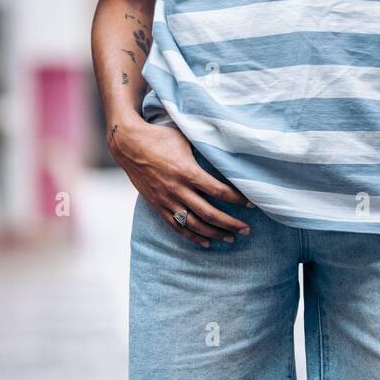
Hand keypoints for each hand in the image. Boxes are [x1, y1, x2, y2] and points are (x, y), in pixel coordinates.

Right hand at [108, 116, 252, 247]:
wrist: (128, 144)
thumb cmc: (159, 136)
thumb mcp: (185, 136)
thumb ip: (204, 144)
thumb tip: (227, 143)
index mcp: (187, 171)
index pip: (219, 191)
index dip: (237, 199)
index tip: (252, 204)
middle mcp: (177, 189)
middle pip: (209, 213)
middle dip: (231, 223)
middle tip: (248, 230)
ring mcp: (166, 200)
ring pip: (194, 224)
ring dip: (215, 233)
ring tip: (232, 238)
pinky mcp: (157, 205)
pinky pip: (177, 226)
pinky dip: (192, 236)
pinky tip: (206, 242)